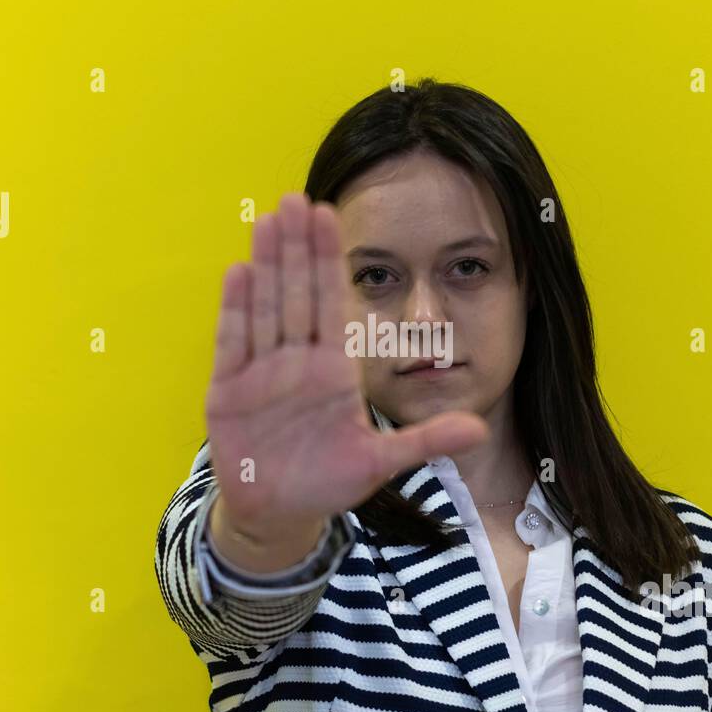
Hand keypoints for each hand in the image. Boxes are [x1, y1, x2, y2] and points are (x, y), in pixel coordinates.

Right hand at [205, 191, 488, 539]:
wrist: (280, 512)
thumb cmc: (330, 480)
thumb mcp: (381, 461)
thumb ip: (427, 442)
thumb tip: (482, 432)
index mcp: (334, 369)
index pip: (333, 303)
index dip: (329, 261)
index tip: (331, 215)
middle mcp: (298, 361)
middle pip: (298, 294)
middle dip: (297, 248)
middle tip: (297, 199)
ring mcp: (262, 372)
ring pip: (265, 308)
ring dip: (266, 265)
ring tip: (268, 220)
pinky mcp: (229, 391)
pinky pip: (234, 343)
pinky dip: (235, 311)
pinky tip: (239, 271)